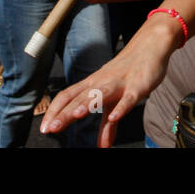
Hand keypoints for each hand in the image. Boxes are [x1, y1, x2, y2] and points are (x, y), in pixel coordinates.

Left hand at [39, 19, 179, 146]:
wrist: (149, 46)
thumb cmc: (128, 72)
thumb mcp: (115, 100)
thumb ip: (107, 126)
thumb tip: (102, 147)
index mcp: (92, 84)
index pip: (68, 96)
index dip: (55, 111)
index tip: (45, 127)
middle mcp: (101, 82)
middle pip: (80, 98)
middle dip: (64, 114)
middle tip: (51, 128)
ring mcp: (119, 83)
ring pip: (100, 94)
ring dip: (87, 104)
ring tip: (75, 116)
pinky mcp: (137, 86)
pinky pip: (128, 98)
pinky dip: (122, 107)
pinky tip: (115, 117)